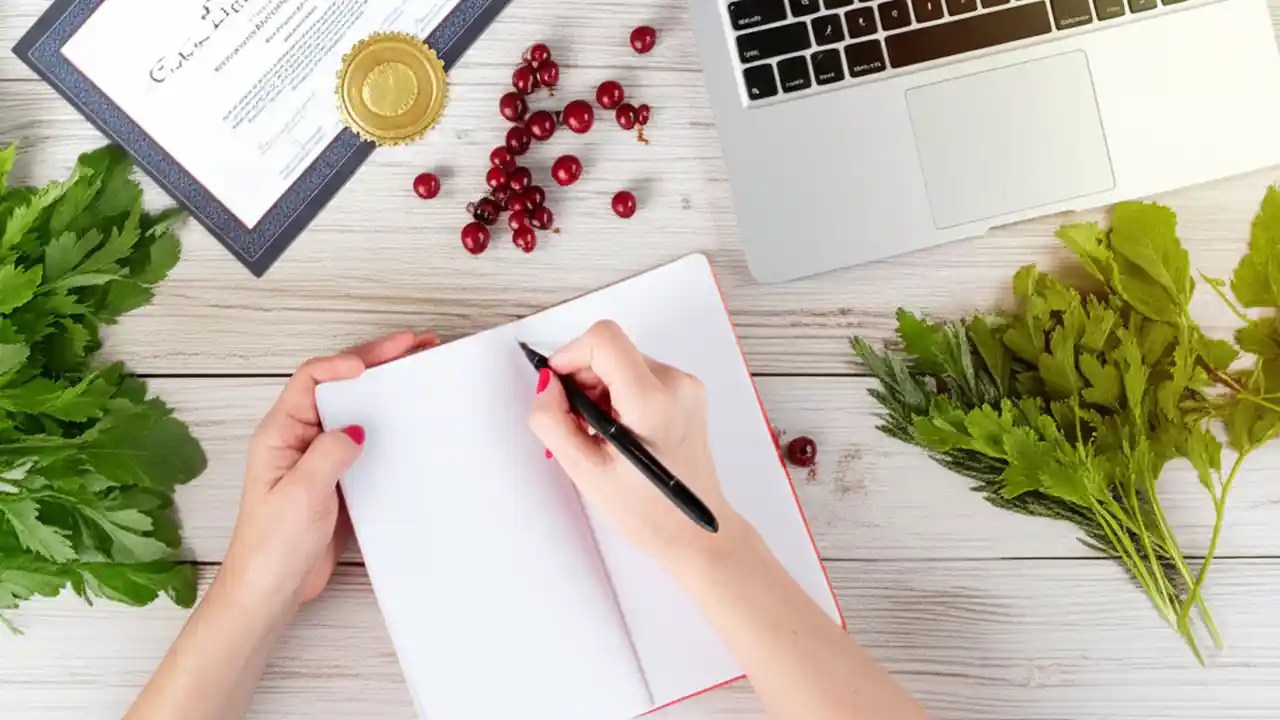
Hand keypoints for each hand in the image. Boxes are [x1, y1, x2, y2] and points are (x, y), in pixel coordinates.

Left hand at [218, 331, 438, 617]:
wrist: (271, 589)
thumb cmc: (271, 546)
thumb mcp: (302, 495)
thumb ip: (328, 455)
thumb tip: (355, 428)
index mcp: (279, 433)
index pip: (312, 379)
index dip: (343, 363)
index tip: (375, 362)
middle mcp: (298, 438)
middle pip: (338, 384)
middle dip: (376, 360)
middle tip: (414, 345)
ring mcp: (318, 457)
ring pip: (354, 409)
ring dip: (386, 389)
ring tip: (419, 369)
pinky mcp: (337, 477)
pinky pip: (364, 440)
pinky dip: (387, 424)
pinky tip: (410, 421)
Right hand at [527, 320, 738, 564]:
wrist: (694, 531)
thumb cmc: (648, 511)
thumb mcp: (585, 471)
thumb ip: (553, 421)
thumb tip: (546, 384)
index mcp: (652, 402)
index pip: (604, 339)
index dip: (571, 355)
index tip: (558, 383)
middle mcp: (675, 384)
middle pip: (612, 350)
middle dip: (585, 379)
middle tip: (580, 423)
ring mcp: (686, 386)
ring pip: (624, 361)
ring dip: (602, 389)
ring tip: (603, 434)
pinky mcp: (688, 391)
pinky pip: (641, 374)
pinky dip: (621, 394)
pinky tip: (621, 431)